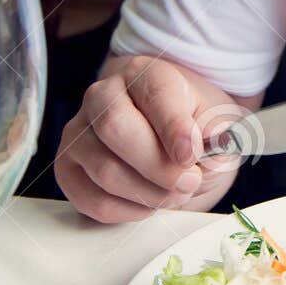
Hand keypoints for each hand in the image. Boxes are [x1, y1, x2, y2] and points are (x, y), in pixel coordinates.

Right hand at [55, 55, 246, 222]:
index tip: (191, 155)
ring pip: (105, 171)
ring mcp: (79, 132)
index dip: (173, 128)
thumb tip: (209, 154)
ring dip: (148, 194)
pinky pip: (92, 200)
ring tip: (174, 193)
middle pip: (115, 129)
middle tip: (189, 182)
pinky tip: (148, 202)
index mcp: (144, 73)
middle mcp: (102, 96)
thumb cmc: (193, 126)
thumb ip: (218, 135)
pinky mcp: (67, 169)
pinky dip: (128, 211)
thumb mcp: (217, 121)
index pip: (154, 94)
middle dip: (158, 167)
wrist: (170, 139)